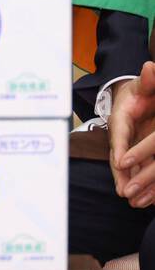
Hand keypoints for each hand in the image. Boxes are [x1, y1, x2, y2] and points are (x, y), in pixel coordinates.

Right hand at [111, 59, 154, 206]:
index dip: (120, 149)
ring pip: (128, 167)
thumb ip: (148, 80)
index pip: (119, 135)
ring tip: (135, 202)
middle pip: (120, 157)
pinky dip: (141, 183)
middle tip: (124, 192)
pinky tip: (147, 200)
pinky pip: (138, 169)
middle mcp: (121, 135)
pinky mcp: (135, 153)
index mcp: (121, 118)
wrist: (130, 97)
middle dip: (122, 176)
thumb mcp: (144, 85)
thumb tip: (150, 67)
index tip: (120, 163)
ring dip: (131, 184)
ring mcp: (128, 146)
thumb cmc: (138, 91)